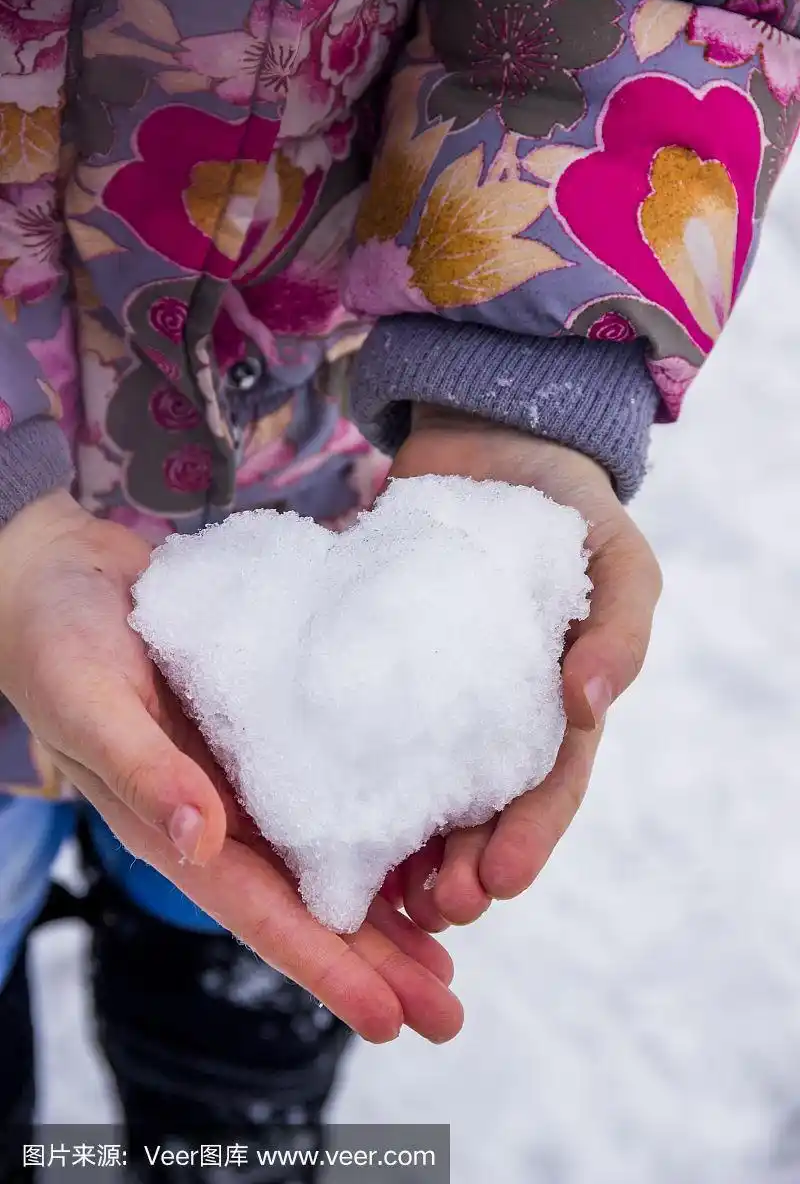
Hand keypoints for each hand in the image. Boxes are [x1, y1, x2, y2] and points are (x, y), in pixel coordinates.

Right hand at [0, 490, 462, 1042]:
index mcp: (173, 824)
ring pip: (328, 856)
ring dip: (387, 909)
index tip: (388, 1017)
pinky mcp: (269, 725)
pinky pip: (333, 783)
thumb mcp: (87, 698)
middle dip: (376, 962)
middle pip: (307, 903)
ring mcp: (248, 773)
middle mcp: (220, 813)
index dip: (322, 966)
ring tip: (449, 956)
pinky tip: (424, 843)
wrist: (63, 573)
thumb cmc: (57, 638)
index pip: (258, 910)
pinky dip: (378, 821)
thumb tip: (202, 840)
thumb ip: (139, 768)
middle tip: (448, 1016)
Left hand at [388, 405, 661, 929]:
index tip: (500, 882)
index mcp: (555, 706)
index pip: (548, 786)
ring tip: (382, 890)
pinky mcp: (379, 657)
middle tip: (434, 909)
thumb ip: (618, 627)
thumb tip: (592, 701)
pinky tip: (323, 801)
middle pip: (479, 805)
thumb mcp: (620, 561)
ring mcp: (432, 689)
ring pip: (418, 781)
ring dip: (404, 841)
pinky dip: (350, 765)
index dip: (529, 837)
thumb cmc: (571, 510)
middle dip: (461, 864)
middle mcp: (492, 713)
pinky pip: (362, 718)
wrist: (496, 442)